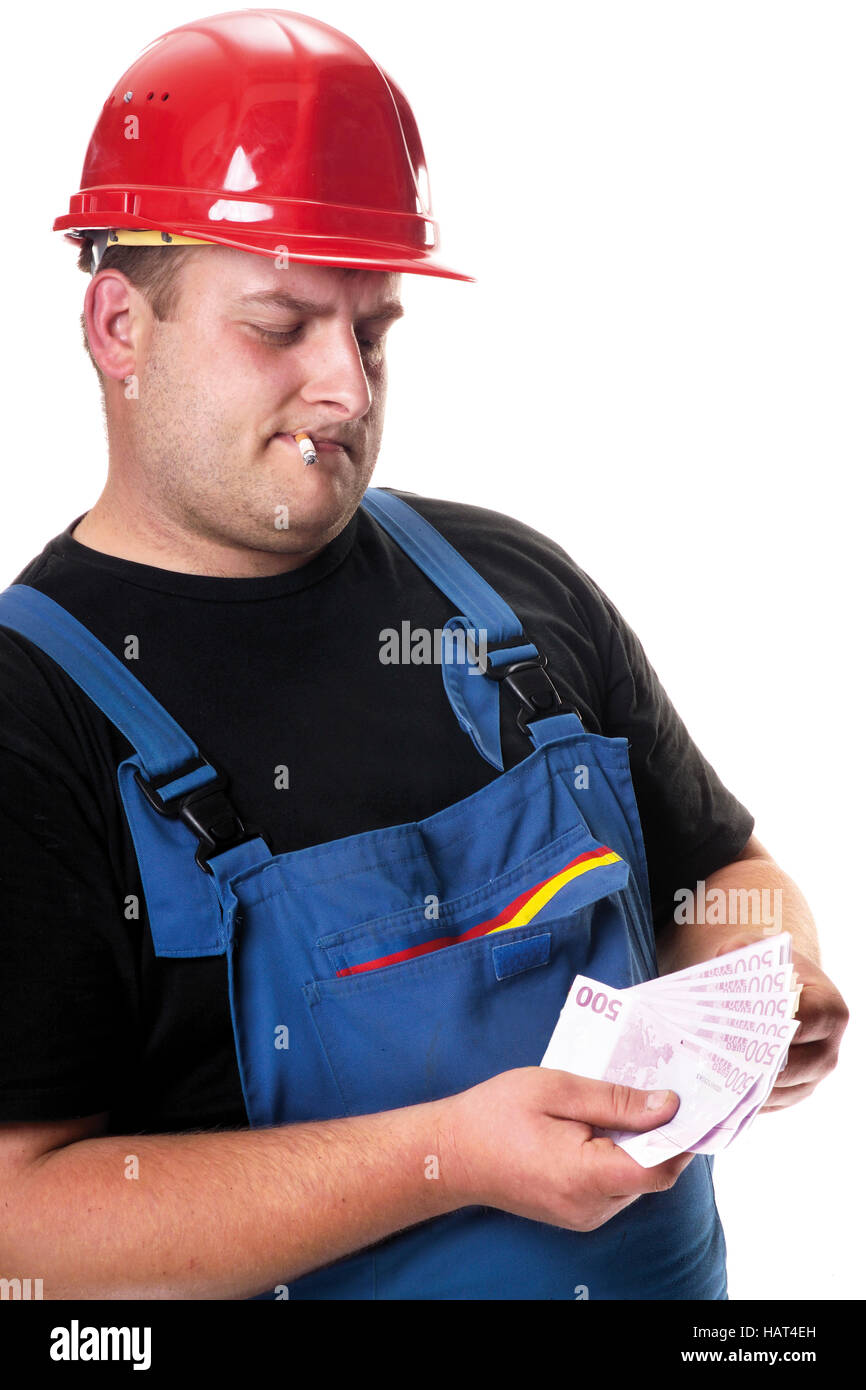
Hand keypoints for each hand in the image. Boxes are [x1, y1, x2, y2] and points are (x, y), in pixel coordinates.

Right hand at [436, 1066, 693, 1231]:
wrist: (450, 1154)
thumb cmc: (497, 1113)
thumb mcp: (556, 1088)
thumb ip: (615, 1099)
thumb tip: (668, 1104)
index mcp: (587, 1175)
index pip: (659, 1168)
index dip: (682, 1135)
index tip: (692, 1100)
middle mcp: (591, 1206)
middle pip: (651, 1174)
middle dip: (659, 1133)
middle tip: (655, 1086)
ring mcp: (583, 1215)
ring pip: (635, 1180)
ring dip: (636, 1144)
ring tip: (617, 1102)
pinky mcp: (575, 1213)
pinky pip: (614, 1186)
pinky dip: (617, 1156)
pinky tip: (597, 1125)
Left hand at [706, 932, 848, 1111]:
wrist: (779, 993)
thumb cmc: (769, 972)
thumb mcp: (758, 950)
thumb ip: (742, 950)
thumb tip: (723, 959)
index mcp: (829, 1010)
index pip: (801, 1024)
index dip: (766, 1026)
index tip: (731, 1025)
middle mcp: (828, 1049)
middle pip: (788, 1066)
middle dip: (748, 1059)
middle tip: (710, 1053)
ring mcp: (814, 1077)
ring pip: (776, 1091)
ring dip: (742, 1083)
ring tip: (706, 1070)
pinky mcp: (795, 1094)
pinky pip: (768, 1104)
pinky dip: (742, 1096)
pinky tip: (713, 1083)